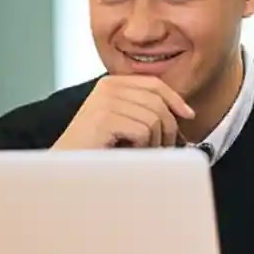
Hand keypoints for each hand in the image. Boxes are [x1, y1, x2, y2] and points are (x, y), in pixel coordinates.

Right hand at [52, 76, 194, 149]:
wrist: (65, 170)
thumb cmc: (97, 151)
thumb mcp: (124, 124)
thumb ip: (145, 112)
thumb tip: (183, 114)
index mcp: (111, 84)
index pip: (154, 84)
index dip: (175, 99)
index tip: (188, 115)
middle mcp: (107, 87)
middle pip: (158, 102)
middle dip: (167, 128)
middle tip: (161, 149)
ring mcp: (104, 101)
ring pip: (154, 118)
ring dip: (154, 142)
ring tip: (139, 154)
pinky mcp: (104, 119)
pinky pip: (143, 131)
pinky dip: (142, 147)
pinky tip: (126, 154)